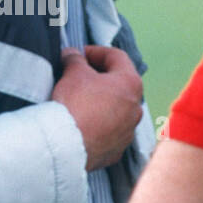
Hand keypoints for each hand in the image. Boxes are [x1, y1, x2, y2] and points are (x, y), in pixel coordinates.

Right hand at [51, 45, 143, 170]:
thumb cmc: (75, 104)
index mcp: (131, 84)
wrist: (66, 145)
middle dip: (99, 78)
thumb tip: (73, 56)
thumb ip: (75, 59)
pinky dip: (97, 125)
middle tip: (78, 76)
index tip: (79, 54)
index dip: (96, 51)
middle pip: (119, 85)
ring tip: (78, 101)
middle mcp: (136, 109)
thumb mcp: (73, 72)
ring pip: (115, 110)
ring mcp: (128, 132)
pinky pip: (108, 132)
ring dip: (100, 103)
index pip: (117, 57)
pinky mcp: (116, 150)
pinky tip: (80, 124)